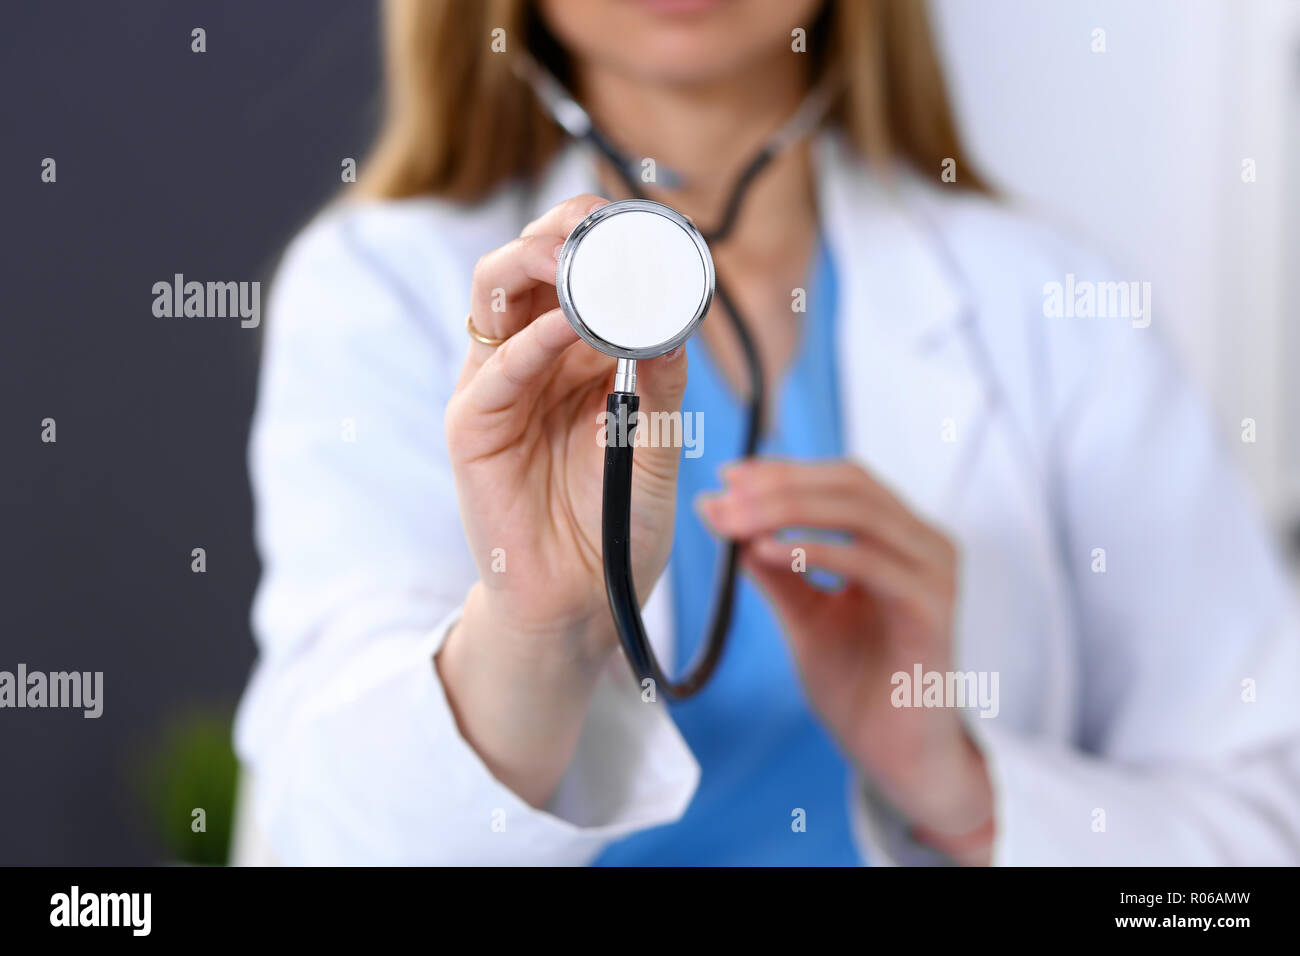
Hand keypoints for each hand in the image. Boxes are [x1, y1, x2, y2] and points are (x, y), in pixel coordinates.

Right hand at [439, 195, 688, 805]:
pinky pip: (495, 367)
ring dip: (536, 260)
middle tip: (612, 224)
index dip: (614, 237)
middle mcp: (535, 356)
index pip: (585, 267)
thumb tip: (676, 313)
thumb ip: (662, 381)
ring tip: (581, 255)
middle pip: (531, 259)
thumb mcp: (658, 446)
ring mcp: (498, 385)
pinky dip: (532, 340)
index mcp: (582, 353)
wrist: (582, 603)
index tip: (662, 228)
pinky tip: (569, 326)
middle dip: (568, 228)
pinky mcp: (472, 426)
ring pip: (496, 291)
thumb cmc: (618, 524)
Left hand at [699, 458, 993, 862]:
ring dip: (789, 509)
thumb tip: (723, 514)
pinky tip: (768, 553)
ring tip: (736, 521)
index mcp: (900, 540)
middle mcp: (925, 545)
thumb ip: (773, 567)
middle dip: (780, 486)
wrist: (898, 757)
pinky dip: (814, 551)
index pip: (844, 480)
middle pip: (852, 485)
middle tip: (724, 497)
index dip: (785, 471)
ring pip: (860, 512)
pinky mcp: (932, 609)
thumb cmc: (860, 687)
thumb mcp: (804, 615)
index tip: (728, 474)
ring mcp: (934, 573)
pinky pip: (869, 563)